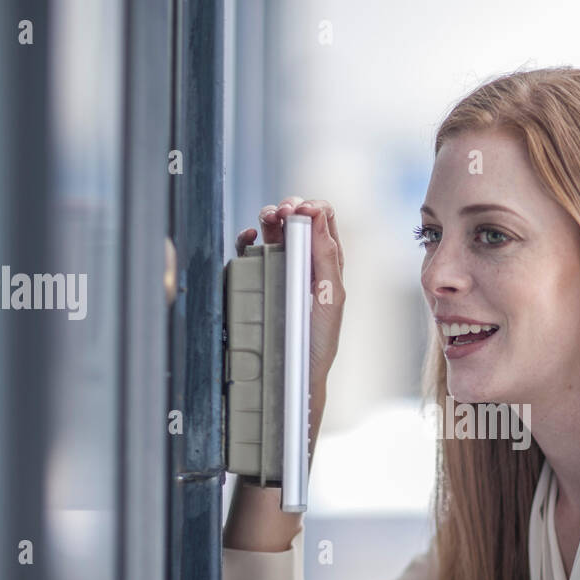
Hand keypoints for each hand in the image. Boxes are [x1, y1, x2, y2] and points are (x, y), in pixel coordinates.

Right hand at [235, 196, 344, 390]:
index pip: (324, 220)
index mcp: (328, 262)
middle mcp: (305, 260)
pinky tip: (250, 236)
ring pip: (274, 229)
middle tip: (283, 212)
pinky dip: (248, 236)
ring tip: (267, 217)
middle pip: (298, 219)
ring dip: (270, 216)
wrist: (294, 372)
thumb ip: (328, 258)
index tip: (302, 210)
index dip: (314, 207)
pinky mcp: (260, 277)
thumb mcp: (331, 298)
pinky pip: (252, 249)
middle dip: (290, 207)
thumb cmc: (317, 339)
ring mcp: (282, 267)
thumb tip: (319, 217)